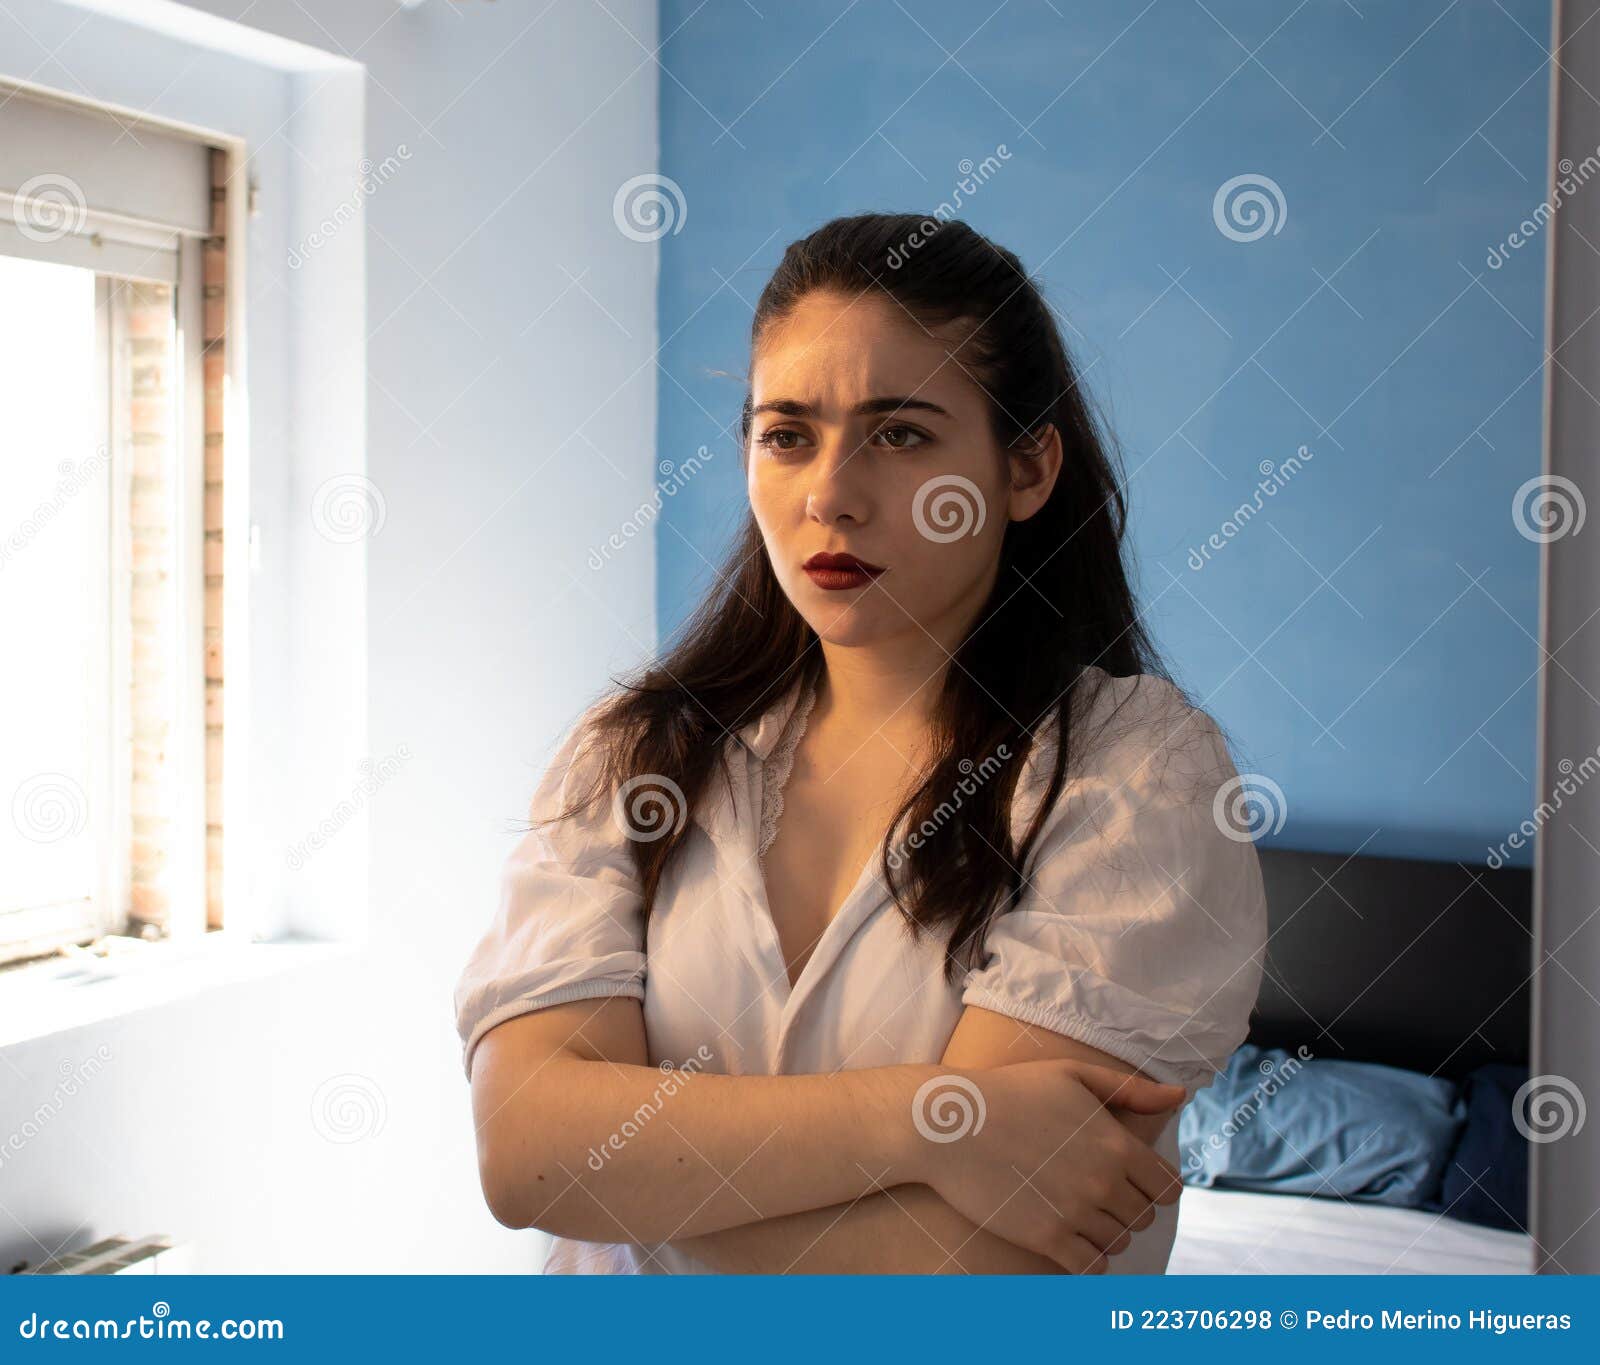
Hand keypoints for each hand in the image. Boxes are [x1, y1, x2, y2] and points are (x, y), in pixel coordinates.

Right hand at [904, 1061, 1184, 1272]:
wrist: (951, 1123)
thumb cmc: (1011, 1091)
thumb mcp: (1072, 1076)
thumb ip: (1131, 1089)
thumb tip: (1180, 1097)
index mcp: (1117, 1144)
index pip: (1167, 1188)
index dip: (1153, 1185)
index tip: (1133, 1180)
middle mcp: (1103, 1183)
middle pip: (1143, 1217)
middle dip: (1128, 1207)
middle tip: (1100, 1193)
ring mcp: (1074, 1213)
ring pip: (1118, 1242)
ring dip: (1107, 1231)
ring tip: (1082, 1213)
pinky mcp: (1045, 1237)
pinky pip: (1090, 1266)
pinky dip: (1089, 1259)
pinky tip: (1071, 1241)